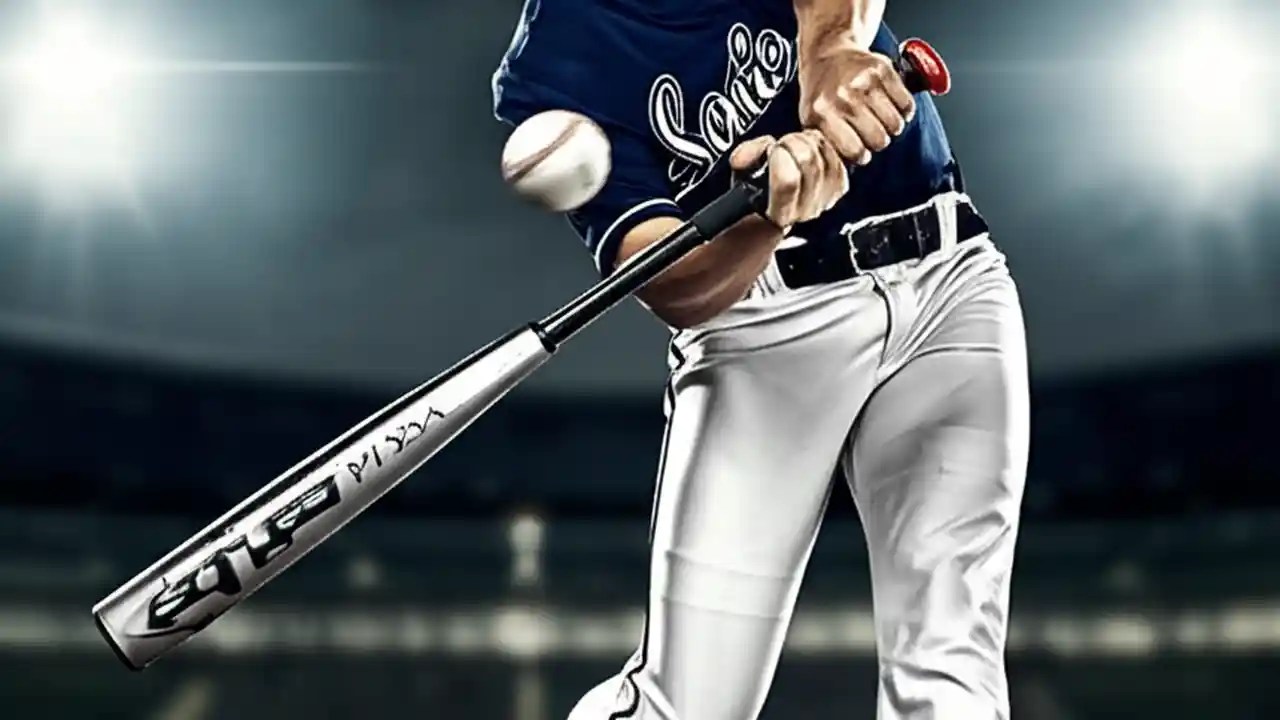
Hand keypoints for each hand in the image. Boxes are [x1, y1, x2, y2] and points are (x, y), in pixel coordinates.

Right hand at [729, 131, 848, 229]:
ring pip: (825, 155)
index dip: (778, 154)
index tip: (771, 149)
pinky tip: (811, 148)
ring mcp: (825, 200)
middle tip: (783, 145)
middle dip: (792, 143)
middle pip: (808, 161)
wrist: (777, 207)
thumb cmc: (759, 192)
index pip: (787, 181)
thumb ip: (743, 160)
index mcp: (777, 212)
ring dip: (809, 142)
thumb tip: (742, 158)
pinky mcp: (840, 188)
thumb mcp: (742, 175)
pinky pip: (839, 157)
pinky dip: (824, 145)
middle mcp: (804, 210)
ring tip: (796, 146)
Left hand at [797, 36, 915, 165]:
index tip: (860, 151)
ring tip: (880, 120)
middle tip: (871, 133)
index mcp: (821, 113)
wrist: (828, 53)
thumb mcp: (812, 120)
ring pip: (896, 125)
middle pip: (879, 140)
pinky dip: (903, 110)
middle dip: (878, 142)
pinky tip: (891, 106)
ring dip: (892, 127)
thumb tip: (842, 172)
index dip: (861, 155)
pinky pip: (907, 104)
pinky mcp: (883, 69)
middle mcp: (842, 97)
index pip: (856, 152)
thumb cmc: (822, 92)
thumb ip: (827, 145)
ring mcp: (863, 81)